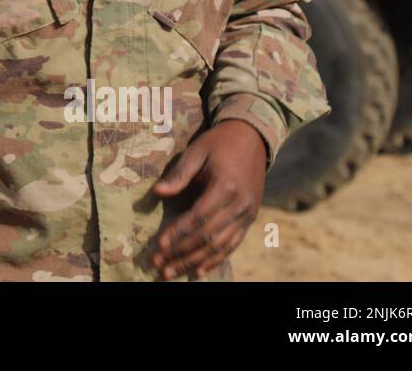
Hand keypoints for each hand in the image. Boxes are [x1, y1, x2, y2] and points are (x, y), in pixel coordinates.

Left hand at [150, 120, 266, 278]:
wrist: (253, 138)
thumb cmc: (219, 143)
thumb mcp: (197, 151)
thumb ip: (179, 174)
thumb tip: (158, 192)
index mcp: (226, 186)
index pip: (199, 217)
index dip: (179, 233)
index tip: (159, 245)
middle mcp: (240, 205)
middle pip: (208, 236)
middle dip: (182, 253)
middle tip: (160, 265)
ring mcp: (247, 214)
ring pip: (220, 245)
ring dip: (195, 261)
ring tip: (172, 272)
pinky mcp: (249, 218)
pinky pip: (233, 244)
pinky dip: (216, 259)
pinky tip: (199, 269)